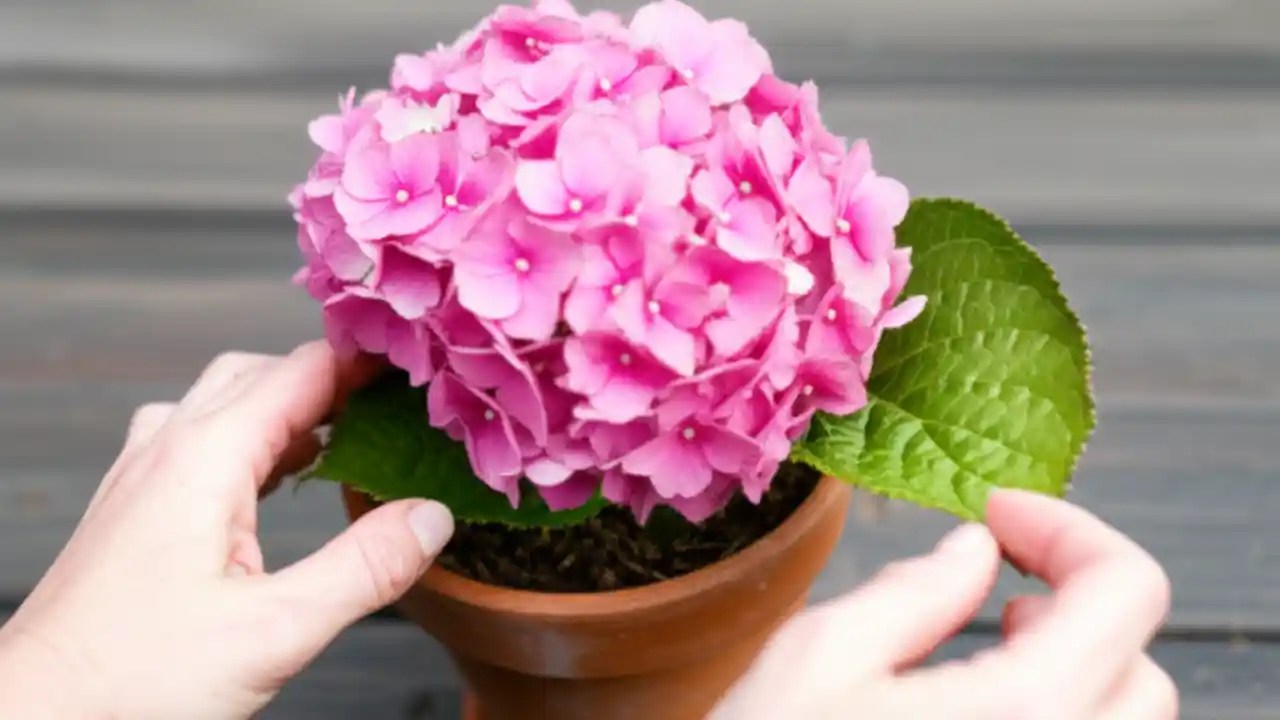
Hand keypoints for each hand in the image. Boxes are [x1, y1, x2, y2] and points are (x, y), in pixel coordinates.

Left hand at [0, 342, 454, 718]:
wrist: (33, 717)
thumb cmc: (133, 681)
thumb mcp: (275, 631)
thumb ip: (364, 569)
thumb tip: (432, 518)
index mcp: (205, 457)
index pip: (302, 369)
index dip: (367, 359)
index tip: (423, 365)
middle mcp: (167, 447)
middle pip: (262, 373)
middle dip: (331, 377)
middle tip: (394, 405)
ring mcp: (141, 474)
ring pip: (223, 402)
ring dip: (286, 407)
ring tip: (345, 439)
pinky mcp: (131, 507)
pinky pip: (197, 439)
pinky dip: (250, 440)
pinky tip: (274, 484)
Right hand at [712, 491, 1175, 719]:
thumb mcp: (819, 658)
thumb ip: (913, 593)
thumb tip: (976, 550)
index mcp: (1025, 712)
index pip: (1127, 591)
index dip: (1069, 529)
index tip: (996, 512)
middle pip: (1143, 668)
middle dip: (1080, 605)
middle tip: (1000, 589)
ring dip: (1079, 670)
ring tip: (995, 652)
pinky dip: (1064, 718)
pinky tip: (984, 715)